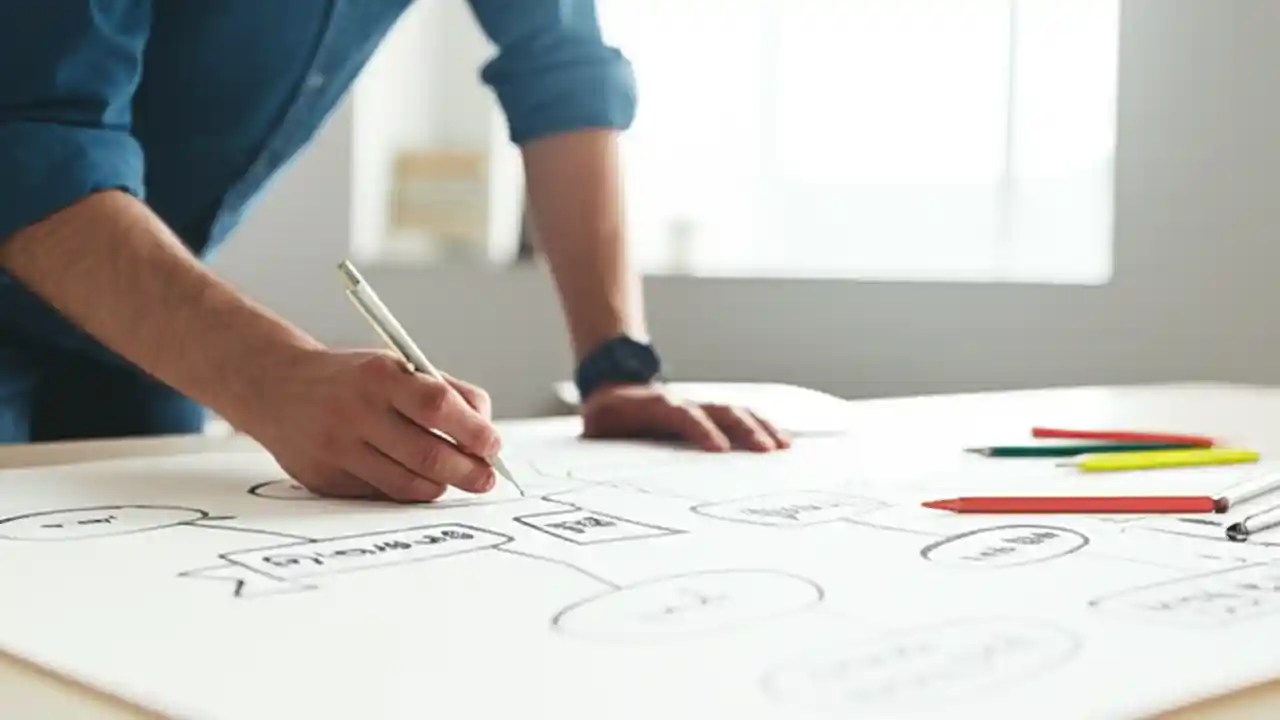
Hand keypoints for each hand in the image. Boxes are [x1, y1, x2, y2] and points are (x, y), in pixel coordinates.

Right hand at [230, 348, 500, 501]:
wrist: (276, 387)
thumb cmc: (354, 378)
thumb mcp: (397, 367)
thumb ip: (447, 393)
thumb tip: (487, 433)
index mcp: (379, 376)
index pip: (438, 406)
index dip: (474, 431)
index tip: (493, 445)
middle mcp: (354, 413)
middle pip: (428, 456)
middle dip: (469, 472)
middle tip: (486, 478)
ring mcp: (336, 449)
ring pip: (408, 485)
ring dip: (440, 486)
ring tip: (452, 478)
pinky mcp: (324, 479)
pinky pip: (380, 495)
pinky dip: (406, 491)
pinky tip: (413, 479)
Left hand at [581, 383, 791, 451]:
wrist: (615, 392)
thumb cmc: (607, 419)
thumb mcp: (596, 427)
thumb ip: (602, 438)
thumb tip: (599, 455)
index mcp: (654, 406)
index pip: (682, 414)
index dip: (701, 428)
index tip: (720, 448)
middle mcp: (684, 403)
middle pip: (719, 410)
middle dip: (744, 428)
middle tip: (765, 450)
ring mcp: (700, 407)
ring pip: (735, 412)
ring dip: (761, 427)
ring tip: (782, 445)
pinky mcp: (709, 416)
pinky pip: (740, 418)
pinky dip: (762, 427)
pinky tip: (781, 441)